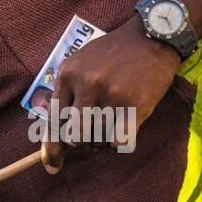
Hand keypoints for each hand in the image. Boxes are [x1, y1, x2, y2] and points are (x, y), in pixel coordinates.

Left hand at [41, 15, 179, 173]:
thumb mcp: (80, 62)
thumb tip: (57, 131)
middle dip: (81, 145)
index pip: (54, 120)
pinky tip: (124, 127)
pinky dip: (120, 142)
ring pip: (98, 140)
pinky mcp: (135, 105)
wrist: (150, 37)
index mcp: (67, 74)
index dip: (52, 147)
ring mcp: (111, 95)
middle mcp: (86, 85)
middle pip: (75, 136)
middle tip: (90, 142)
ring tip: (110, 126)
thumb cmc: (112, 52)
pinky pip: (120, 143)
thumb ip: (67, 91)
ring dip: (102, 142)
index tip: (52, 165)